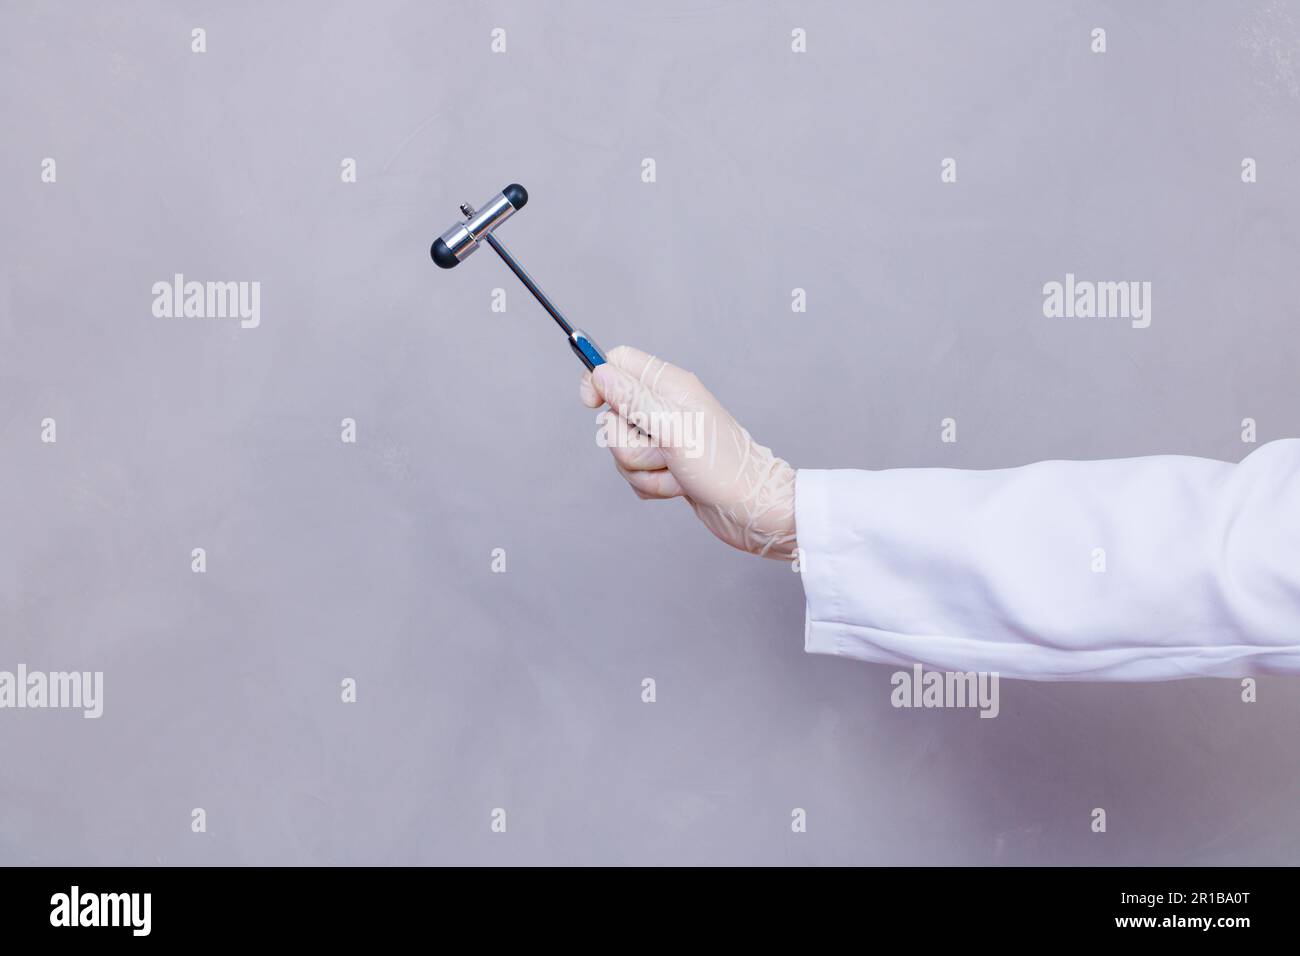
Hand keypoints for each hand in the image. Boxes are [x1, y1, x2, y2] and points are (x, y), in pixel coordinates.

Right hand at [579, 346, 796, 559]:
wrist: (750, 508)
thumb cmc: (721, 466)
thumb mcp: (673, 427)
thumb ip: (633, 399)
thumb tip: (600, 373)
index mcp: (669, 386)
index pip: (618, 362)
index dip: (598, 379)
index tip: (592, 404)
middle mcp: (665, 408)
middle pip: (613, 414)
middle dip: (629, 443)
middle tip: (662, 450)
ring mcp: (664, 438)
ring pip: (621, 450)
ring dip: (645, 470)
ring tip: (676, 472)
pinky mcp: (664, 466)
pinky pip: (634, 474)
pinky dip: (652, 486)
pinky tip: (678, 487)